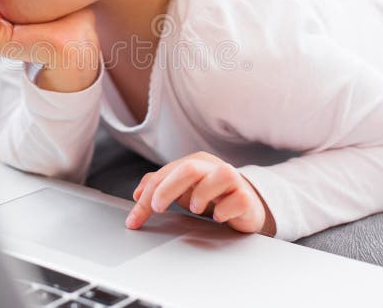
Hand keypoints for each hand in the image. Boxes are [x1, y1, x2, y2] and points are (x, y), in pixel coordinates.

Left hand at [126, 151, 275, 236]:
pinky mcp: (247, 199)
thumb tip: (137, 193)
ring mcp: (234, 182)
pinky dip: (225, 210)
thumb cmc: (212, 196)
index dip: (146, 195)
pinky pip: (239, 200)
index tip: (134, 219)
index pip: (165, 174)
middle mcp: (214, 168)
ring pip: (222, 175)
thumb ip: (159, 186)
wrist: (245, 207)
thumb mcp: (182, 189)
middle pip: (189, 168)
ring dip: (203, 193)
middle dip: (168, 189)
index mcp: (196, 163)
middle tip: (157, 208)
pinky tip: (218, 217)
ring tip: (195, 209)